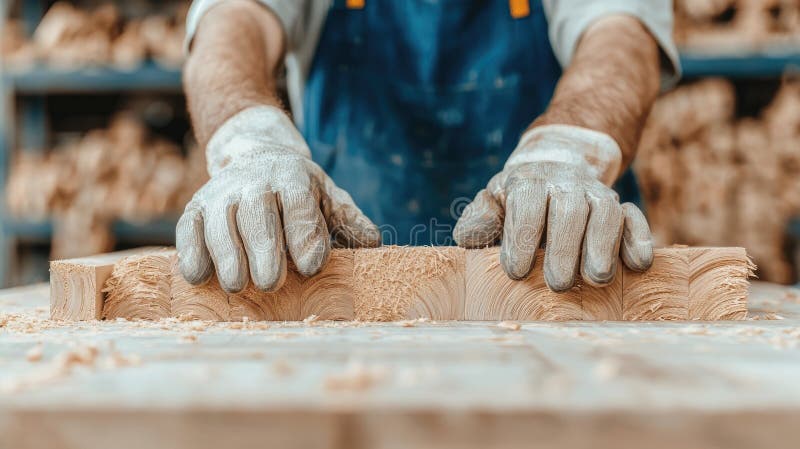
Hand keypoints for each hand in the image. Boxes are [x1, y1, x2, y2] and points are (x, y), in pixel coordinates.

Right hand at [177, 106, 379, 292]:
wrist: (255, 155)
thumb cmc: (299, 190)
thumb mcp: (329, 197)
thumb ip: (349, 221)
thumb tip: (372, 243)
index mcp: (292, 178)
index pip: (298, 205)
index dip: (304, 235)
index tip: (311, 267)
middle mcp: (254, 182)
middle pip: (257, 215)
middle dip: (263, 250)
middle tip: (271, 282)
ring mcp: (221, 194)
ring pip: (220, 223)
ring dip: (227, 255)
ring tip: (238, 285)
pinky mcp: (196, 208)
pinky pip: (189, 229)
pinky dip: (191, 252)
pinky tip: (200, 277)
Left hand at [453, 125, 652, 290]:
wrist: (556, 167)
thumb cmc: (516, 200)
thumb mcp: (492, 203)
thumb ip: (478, 220)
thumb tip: (467, 238)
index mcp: (529, 184)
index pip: (527, 204)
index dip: (522, 236)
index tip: (516, 271)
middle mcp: (566, 185)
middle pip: (569, 210)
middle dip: (564, 249)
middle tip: (558, 285)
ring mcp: (597, 195)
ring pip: (606, 212)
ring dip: (602, 246)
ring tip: (596, 279)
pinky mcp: (621, 208)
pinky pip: (634, 218)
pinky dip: (639, 239)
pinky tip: (637, 265)